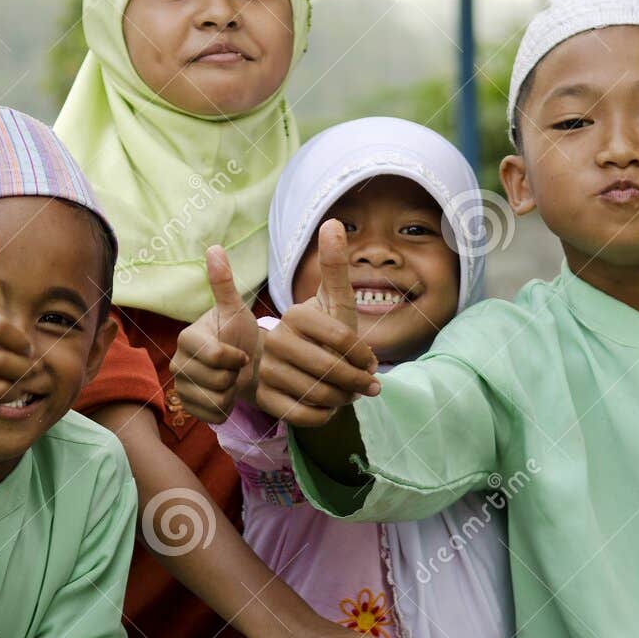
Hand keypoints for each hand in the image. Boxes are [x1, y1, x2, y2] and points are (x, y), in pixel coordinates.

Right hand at [171, 245, 261, 423]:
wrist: (244, 360)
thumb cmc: (240, 333)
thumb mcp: (235, 308)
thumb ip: (224, 282)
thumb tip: (214, 248)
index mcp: (187, 339)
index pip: (217, 358)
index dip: (236, 357)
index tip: (240, 350)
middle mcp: (176, 364)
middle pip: (218, 381)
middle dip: (234, 375)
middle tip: (236, 365)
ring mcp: (181, 388)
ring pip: (216, 400)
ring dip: (232, 391)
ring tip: (231, 377)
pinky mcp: (189, 408)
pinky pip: (213, 416)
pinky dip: (227, 408)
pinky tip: (227, 393)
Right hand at [255, 220, 380, 426]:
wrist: (292, 364)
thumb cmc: (323, 331)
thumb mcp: (333, 300)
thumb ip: (334, 265)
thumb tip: (334, 222)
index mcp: (295, 315)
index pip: (342, 338)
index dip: (363, 354)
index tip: (372, 361)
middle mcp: (275, 341)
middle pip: (332, 369)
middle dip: (357, 381)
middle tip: (368, 385)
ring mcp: (266, 371)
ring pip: (320, 395)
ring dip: (343, 399)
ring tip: (349, 394)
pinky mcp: (265, 400)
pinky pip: (305, 415)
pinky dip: (325, 415)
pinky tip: (331, 407)